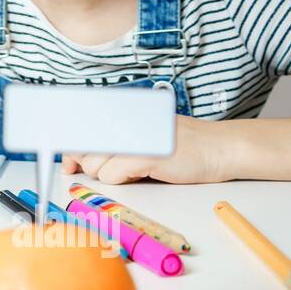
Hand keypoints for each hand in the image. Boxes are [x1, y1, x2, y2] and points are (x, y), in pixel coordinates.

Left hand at [60, 115, 231, 184]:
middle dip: (93, 167)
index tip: (69, 164)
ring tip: (136, 168)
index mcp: (121, 110)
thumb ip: (105, 145)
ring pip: (94, 166)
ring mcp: (133, 135)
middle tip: (119, 167)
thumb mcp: (139, 139)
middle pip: (82, 151)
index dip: (70, 150)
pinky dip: (124, 180)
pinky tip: (145, 172)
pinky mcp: (144, 154)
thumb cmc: (180, 146)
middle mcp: (123, 117)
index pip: (78, 128)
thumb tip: (69, 162)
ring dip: (111, 174)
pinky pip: (111, 175)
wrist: (221, 148)